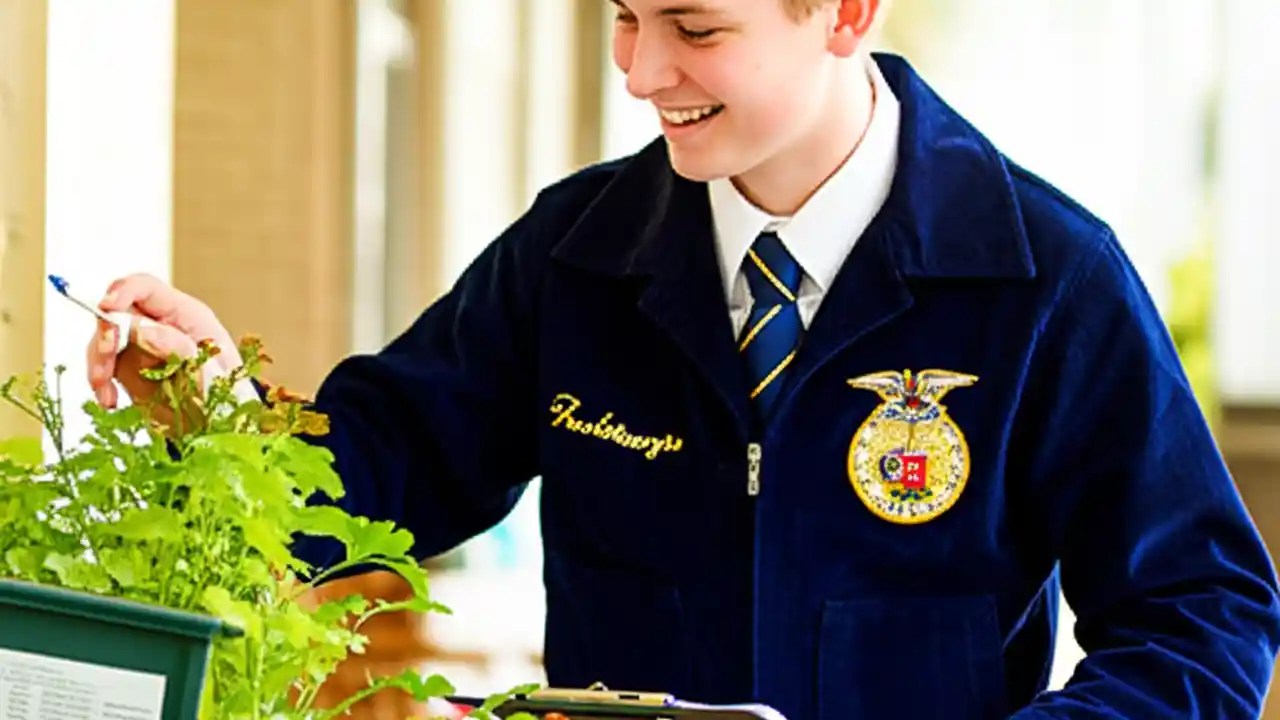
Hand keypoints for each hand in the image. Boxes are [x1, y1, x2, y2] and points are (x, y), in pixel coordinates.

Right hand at [85, 273, 240, 408]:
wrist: (224, 424)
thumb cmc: (228, 393)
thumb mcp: (212, 371)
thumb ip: (179, 347)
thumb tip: (141, 329)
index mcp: (185, 314)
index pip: (146, 287)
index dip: (122, 291)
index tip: (107, 307)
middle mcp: (159, 324)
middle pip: (116, 313)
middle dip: (105, 335)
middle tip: (106, 364)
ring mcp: (140, 344)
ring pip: (103, 339)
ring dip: (98, 363)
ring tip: (107, 392)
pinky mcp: (128, 367)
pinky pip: (102, 365)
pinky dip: (99, 382)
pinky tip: (109, 400)